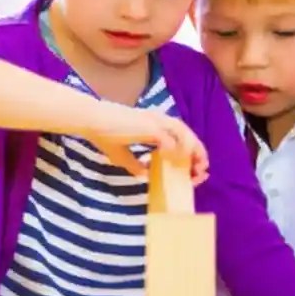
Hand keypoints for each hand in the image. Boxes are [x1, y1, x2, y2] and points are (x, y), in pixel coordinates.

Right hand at [82, 102, 209, 182]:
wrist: (91, 120)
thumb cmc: (104, 134)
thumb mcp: (122, 156)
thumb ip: (135, 165)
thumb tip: (145, 175)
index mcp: (155, 126)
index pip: (181, 139)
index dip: (191, 154)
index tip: (195, 171)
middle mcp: (159, 121)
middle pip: (187, 135)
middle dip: (198, 153)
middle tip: (203, 172)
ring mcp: (155, 121)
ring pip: (183, 134)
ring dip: (193, 151)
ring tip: (196, 167)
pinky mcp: (148, 125)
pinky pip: (168, 138)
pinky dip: (175, 150)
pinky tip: (176, 162)